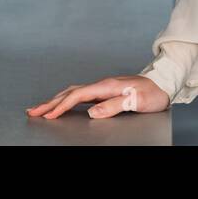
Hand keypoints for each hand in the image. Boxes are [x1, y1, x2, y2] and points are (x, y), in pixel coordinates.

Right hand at [26, 76, 169, 119]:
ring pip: (74, 93)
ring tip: (42, 108)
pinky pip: (81, 95)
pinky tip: (64, 105)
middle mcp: (102, 85)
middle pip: (70, 92)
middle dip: (50, 102)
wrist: (164, 83)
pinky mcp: (105, 92)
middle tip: (33, 110)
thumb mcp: (136, 101)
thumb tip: (92, 112)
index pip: (77, 96)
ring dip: (56, 100)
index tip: (48, 115)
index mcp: (107, 86)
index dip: (61, 106)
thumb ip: (114, 106)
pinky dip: (68, 100)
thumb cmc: (152, 92)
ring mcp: (103, 88)